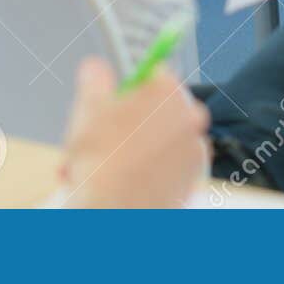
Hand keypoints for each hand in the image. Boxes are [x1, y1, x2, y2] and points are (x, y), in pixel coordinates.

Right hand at [59, 57, 209, 207]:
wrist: (115, 215)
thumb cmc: (102, 162)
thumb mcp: (88, 109)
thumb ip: (95, 79)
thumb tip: (95, 67)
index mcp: (169, 92)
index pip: (152, 74)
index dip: (128, 88)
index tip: (114, 101)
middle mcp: (191, 117)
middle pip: (154, 111)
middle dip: (123, 125)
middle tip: (96, 140)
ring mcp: (195, 151)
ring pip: (157, 142)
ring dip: (129, 151)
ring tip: (96, 169)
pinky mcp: (193, 181)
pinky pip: (167, 169)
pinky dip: (146, 173)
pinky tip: (117, 183)